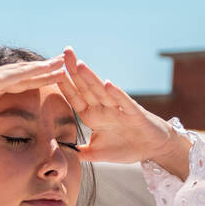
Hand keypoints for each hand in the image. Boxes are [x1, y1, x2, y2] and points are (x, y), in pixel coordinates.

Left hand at [53, 47, 178, 163]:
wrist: (153, 148)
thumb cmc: (126, 148)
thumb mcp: (97, 154)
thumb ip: (80, 152)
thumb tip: (60, 153)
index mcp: (93, 117)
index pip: (75, 98)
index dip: (64, 86)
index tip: (51, 72)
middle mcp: (104, 109)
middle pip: (86, 88)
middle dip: (75, 71)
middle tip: (65, 52)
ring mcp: (119, 110)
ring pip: (102, 92)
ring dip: (91, 78)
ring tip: (79, 64)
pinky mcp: (134, 114)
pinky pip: (124, 103)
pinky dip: (116, 94)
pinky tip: (108, 84)